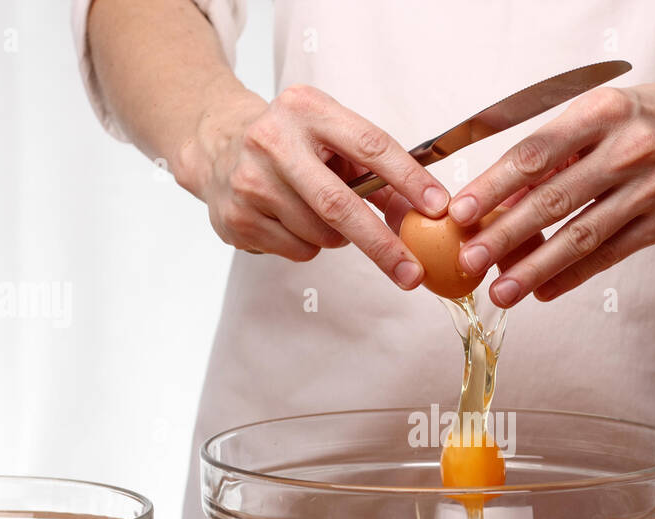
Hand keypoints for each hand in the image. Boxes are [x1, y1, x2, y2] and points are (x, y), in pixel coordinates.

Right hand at [185, 84, 450, 287]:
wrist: (216, 145)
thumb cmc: (291, 143)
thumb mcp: (330, 138)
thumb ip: (376, 172)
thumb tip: (426, 215)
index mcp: (308, 109)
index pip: (370, 145)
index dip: (408, 179)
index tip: (438, 207)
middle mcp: (274, 140)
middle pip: (340, 205)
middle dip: (382, 244)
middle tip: (411, 272)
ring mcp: (250, 181)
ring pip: (321, 235)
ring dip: (339, 238)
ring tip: (322, 214)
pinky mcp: (237, 217)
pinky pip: (299, 250)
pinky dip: (310, 246)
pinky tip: (292, 220)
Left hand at [447, 57, 654, 306]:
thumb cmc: (638, 120)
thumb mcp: (594, 116)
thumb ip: (550, 155)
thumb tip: (498, 202)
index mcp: (601, 113)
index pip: (535, 154)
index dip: (493, 186)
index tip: (459, 213)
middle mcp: (629, 148)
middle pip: (554, 199)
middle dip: (505, 235)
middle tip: (470, 261)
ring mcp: (652, 187)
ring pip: (582, 236)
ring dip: (536, 268)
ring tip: (502, 291)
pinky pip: (610, 255)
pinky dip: (572, 276)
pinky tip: (542, 291)